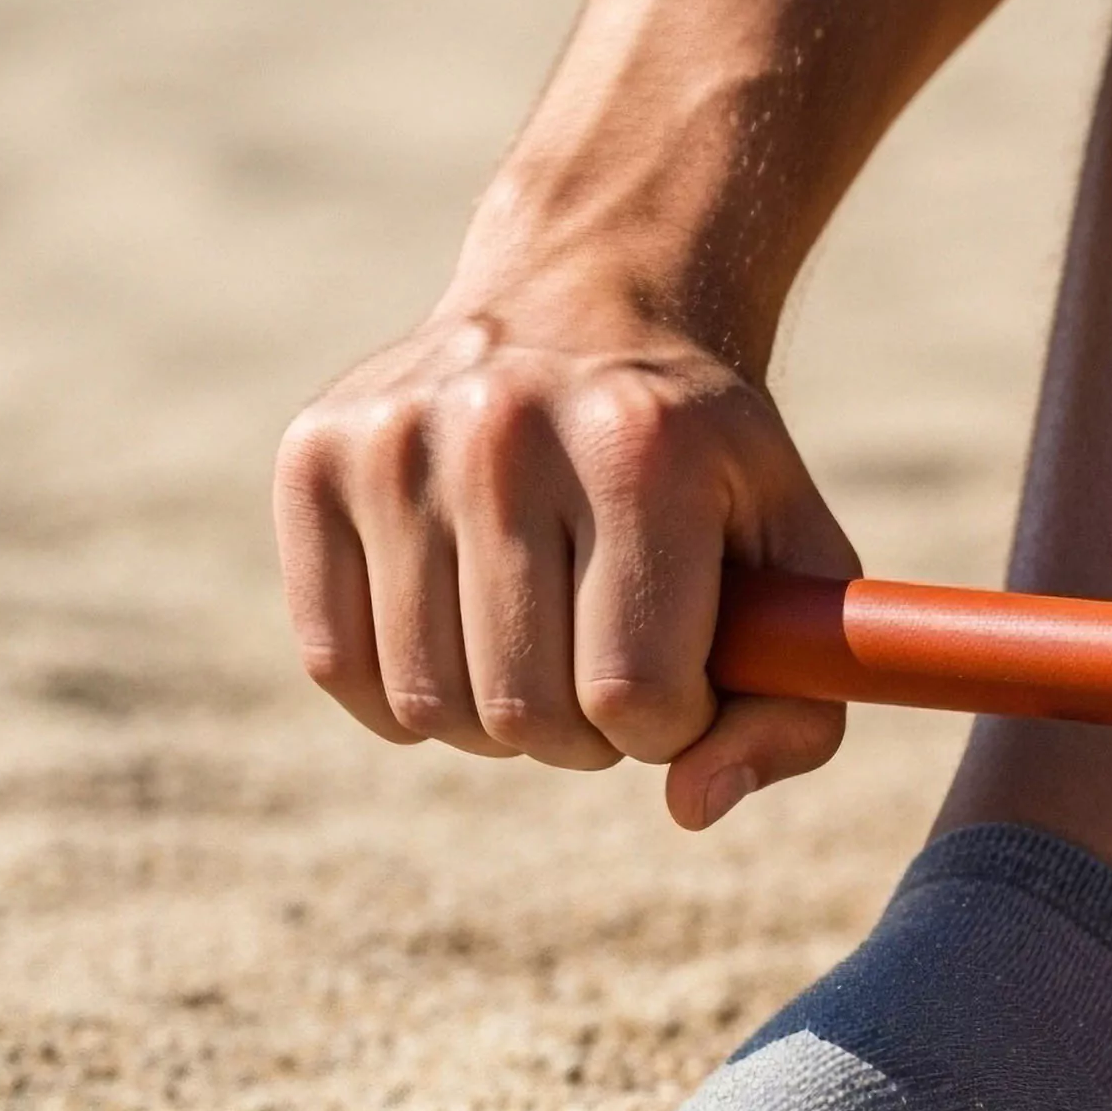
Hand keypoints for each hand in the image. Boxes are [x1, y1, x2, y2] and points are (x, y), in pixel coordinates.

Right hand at [273, 290, 858, 828]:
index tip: (687, 679)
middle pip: (527, 714)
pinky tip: (465, 633)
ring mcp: (392, 440)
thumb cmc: (709, 471)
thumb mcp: (800, 563)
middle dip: (589, 734)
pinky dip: (410, 695)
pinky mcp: (311, 458)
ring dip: (500, 721)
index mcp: (643, 451)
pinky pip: (340, 666)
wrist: (590, 302)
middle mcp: (503, 431)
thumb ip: (796, 707)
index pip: (635, 693)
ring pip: (430, 706)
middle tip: (612, 663)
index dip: (671, 727)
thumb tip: (690, 808)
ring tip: (543, 642)